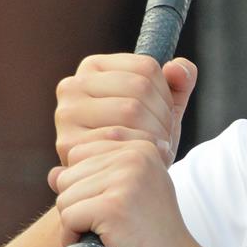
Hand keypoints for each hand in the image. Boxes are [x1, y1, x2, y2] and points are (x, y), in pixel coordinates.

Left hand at [49, 57, 204, 246]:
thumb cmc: (150, 235)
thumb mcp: (129, 193)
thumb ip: (95, 176)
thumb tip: (52, 173)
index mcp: (141, 147)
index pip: (78, 154)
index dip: (85, 186)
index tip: (113, 206)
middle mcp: (135, 156)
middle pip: (68, 176)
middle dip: (79, 207)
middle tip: (110, 226)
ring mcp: (125, 180)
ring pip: (64, 198)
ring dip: (76, 224)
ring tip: (106, 236)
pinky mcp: (113, 206)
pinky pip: (68, 218)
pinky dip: (74, 238)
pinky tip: (99, 245)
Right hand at [52, 54, 195, 170]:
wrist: (116, 179)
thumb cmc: (141, 136)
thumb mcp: (164, 106)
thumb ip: (179, 81)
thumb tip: (176, 67)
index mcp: (95, 67)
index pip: (146, 67)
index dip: (167, 94)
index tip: (167, 115)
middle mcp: (73, 85)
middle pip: (140, 87)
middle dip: (163, 116)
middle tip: (166, 138)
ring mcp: (66, 113)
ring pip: (130, 110)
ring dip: (155, 133)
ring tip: (157, 148)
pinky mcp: (67, 142)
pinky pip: (118, 139)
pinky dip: (140, 150)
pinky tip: (143, 160)